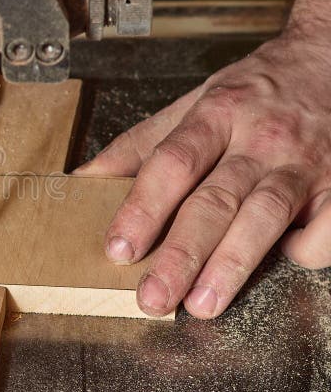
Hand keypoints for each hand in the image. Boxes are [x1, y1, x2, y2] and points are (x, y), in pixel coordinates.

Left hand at [74, 33, 330, 317]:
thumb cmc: (256, 89)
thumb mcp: (195, 101)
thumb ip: (142, 144)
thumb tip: (85, 180)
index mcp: (216, 114)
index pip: (172, 163)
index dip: (143, 207)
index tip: (118, 247)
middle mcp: (260, 138)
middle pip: (214, 199)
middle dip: (180, 254)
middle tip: (152, 298)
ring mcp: (306, 161)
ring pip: (265, 216)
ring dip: (232, 264)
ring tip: (202, 303)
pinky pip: (325, 228)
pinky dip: (304, 250)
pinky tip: (281, 261)